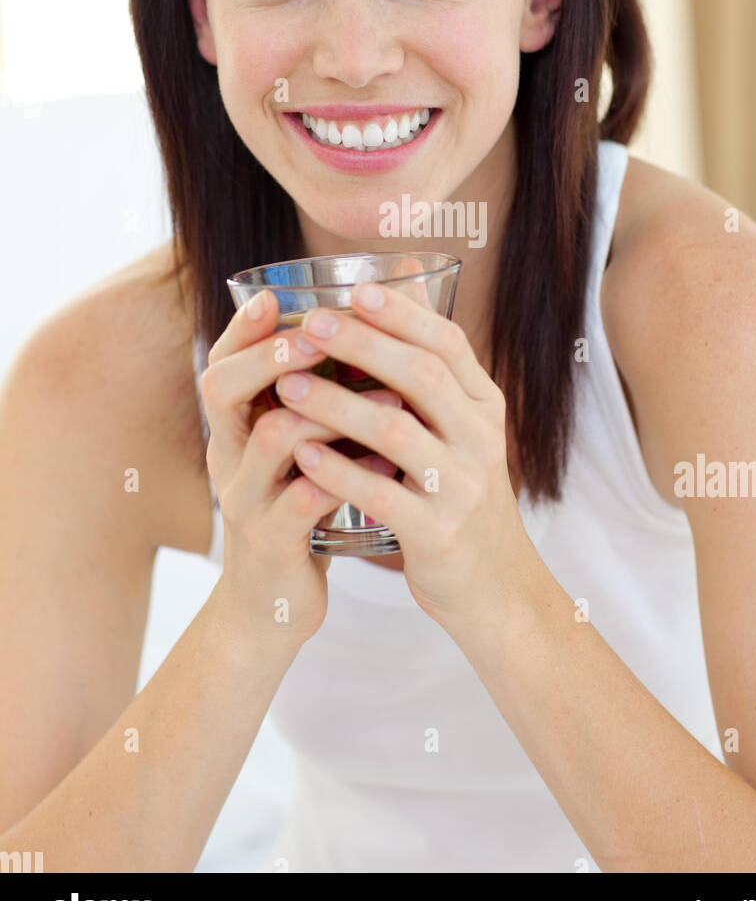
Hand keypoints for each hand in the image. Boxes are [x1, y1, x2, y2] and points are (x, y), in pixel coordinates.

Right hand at [202, 288, 403, 649]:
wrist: (272, 605)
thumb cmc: (296, 509)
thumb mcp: (297, 450)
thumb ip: (317, 398)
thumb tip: (364, 329)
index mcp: (235, 427)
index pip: (222, 361)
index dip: (244, 327)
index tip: (275, 295)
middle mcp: (229, 456)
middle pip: (225, 388)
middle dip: (275, 353)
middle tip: (323, 332)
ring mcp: (246, 500)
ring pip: (272, 438)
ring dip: (330, 409)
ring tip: (388, 396)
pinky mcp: (272, 542)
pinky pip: (304, 500)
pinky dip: (347, 475)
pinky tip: (387, 460)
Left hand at [275, 260, 538, 632]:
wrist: (495, 585)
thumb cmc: (461, 491)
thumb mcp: (462, 424)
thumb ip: (433, 358)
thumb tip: (408, 273)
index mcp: (485, 406)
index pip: (449, 344)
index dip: (403, 314)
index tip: (356, 289)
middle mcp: (481, 439)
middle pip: (423, 377)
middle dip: (364, 345)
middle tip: (310, 324)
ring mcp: (462, 487)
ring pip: (397, 433)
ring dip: (338, 405)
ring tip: (288, 386)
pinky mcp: (437, 533)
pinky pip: (382, 495)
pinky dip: (340, 471)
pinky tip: (303, 453)